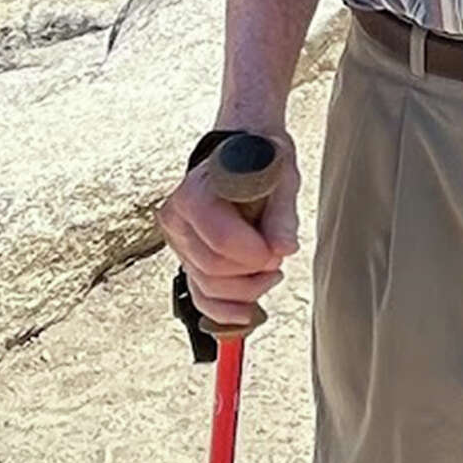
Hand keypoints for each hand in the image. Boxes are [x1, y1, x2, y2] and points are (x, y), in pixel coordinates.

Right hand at [157, 130, 300, 323]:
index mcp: (195, 193)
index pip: (221, 241)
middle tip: (277, 260)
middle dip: (251, 275)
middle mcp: (177, 219)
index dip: (254, 254)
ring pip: (206, 288)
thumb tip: (284, 248)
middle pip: (213, 270)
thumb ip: (282, 213)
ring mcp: (178, 241)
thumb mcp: (281, 176)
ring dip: (244, 292)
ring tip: (270, 273)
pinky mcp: (186, 258)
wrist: (242, 151)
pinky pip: (199, 296)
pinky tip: (246, 312)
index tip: (278, 250)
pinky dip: (223, 310)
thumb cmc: (261, 159)